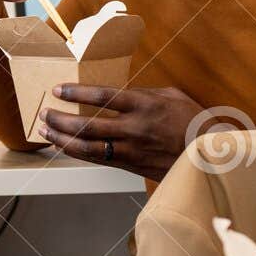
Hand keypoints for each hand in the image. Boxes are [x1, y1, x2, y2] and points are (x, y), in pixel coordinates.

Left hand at [40, 84, 203, 180]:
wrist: (212, 155)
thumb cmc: (192, 120)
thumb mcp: (171, 96)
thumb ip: (142, 93)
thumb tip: (118, 92)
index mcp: (145, 105)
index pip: (103, 97)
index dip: (76, 93)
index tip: (57, 90)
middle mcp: (135, 128)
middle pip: (88, 126)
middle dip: (60, 120)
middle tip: (44, 112)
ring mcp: (132, 150)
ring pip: (88, 148)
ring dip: (62, 139)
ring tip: (46, 131)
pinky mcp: (131, 165)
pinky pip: (98, 160)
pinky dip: (77, 153)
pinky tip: (64, 146)